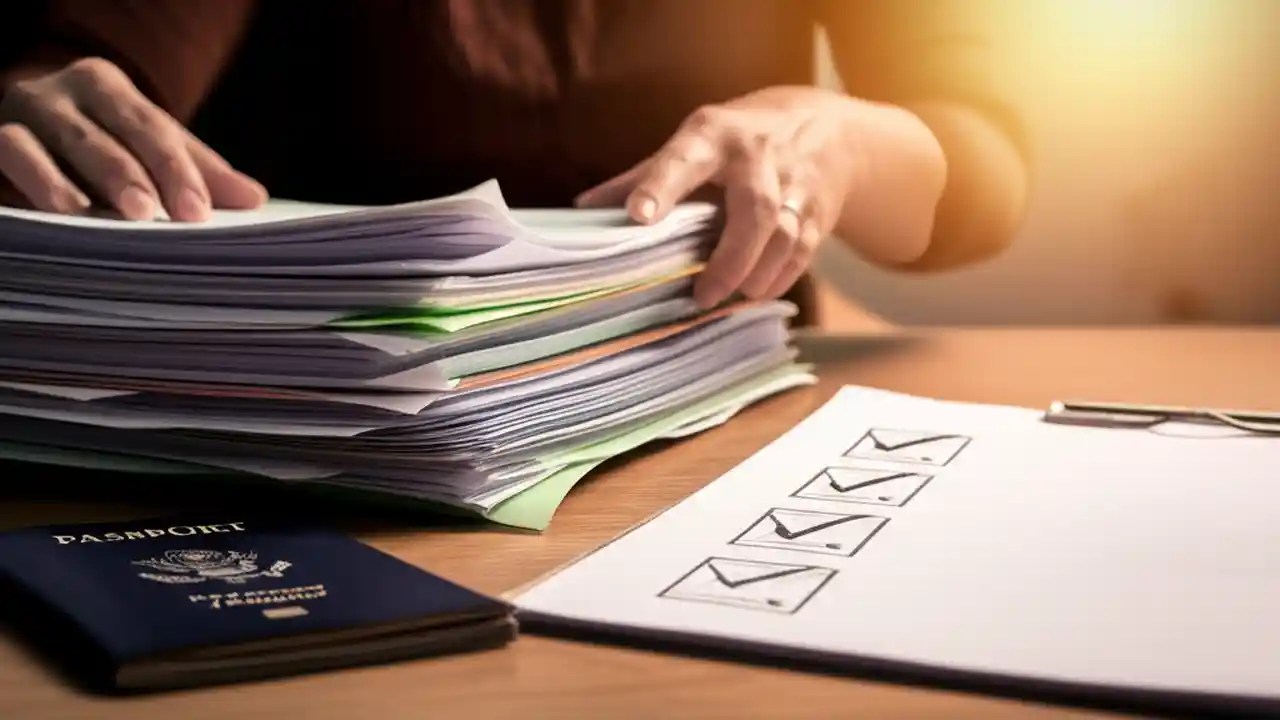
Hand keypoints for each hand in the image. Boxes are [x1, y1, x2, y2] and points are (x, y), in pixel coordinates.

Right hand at [0, 57, 265, 220]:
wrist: (23, 128)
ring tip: (109, 216)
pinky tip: (61, 213)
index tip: (198, 210)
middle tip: (154, 213)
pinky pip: (12, 158)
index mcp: (108, 87)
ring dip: (82, 183)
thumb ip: (195, 171)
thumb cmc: (97, 141)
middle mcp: (62, 93)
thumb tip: (253, 198)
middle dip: (133, 175)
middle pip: (105, 135)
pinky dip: (37, 183)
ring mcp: (23, 115)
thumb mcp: (146, 147)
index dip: (176, 169)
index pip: (151, 127)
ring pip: (53, 145)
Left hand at [576, 86, 872, 307]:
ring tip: (730, 298)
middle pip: (755, 209)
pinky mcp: (819, 211)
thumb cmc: (739, 138)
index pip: (685, 160)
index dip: (660, 187)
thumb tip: (582, 210)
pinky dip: (779, 278)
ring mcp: (796, 184)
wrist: (826, 125)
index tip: (637, 216)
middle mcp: (758, 156)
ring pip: (785, 235)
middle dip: (730, 256)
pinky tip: (756, 293)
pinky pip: (803, 252)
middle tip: (701, 294)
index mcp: (713, 135)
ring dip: (757, 273)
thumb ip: (642, 176)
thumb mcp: (694, 141)